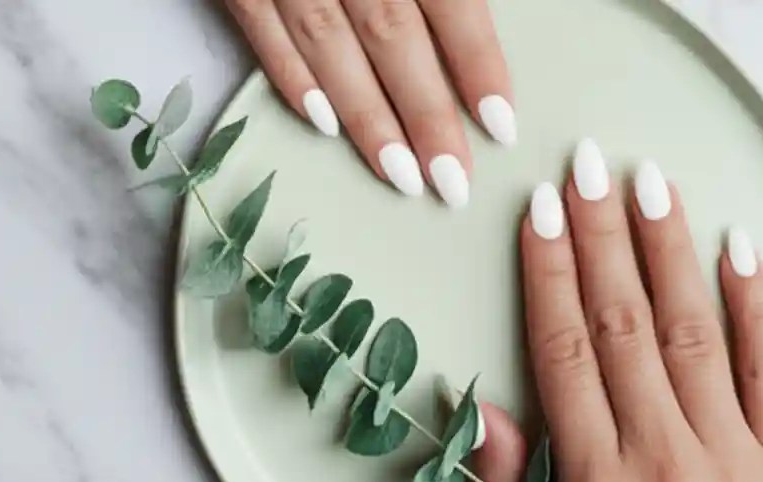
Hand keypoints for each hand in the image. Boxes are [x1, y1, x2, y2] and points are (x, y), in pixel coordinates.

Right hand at [224, 0, 515, 206]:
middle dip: (426, 116)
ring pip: (330, 46)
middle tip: (453, 183)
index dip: (477, 67)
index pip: (450, 5)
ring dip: (367, 117)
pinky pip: (262, 29)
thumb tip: (469, 35)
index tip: (501, 128)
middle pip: (394, 38)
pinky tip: (323, 126)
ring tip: (402, 176)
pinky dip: (291, 78)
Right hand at [464, 140, 762, 481]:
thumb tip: (488, 417)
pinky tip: (735, 252)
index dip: (549, 277)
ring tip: (649, 184)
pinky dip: (755, 306)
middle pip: (624, 324)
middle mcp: (667, 458)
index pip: (565, 356)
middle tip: (586, 167)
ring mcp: (739, 459)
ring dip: (669, 250)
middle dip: (601, 237)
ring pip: (693, 332)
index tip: (540, 216)